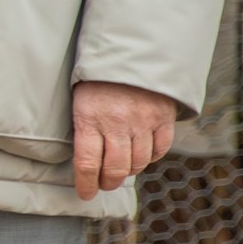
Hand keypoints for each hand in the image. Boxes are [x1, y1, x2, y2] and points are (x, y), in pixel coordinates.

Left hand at [70, 80, 176, 199]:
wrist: (130, 49)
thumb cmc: (98, 77)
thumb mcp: (80, 99)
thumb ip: (85, 127)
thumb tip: (86, 160)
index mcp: (90, 119)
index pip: (87, 164)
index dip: (86, 184)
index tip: (85, 194)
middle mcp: (117, 124)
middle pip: (114, 169)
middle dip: (108, 182)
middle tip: (104, 184)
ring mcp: (142, 121)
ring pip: (138, 162)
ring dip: (129, 171)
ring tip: (122, 169)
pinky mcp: (163, 117)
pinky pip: (160, 149)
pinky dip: (152, 157)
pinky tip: (143, 155)